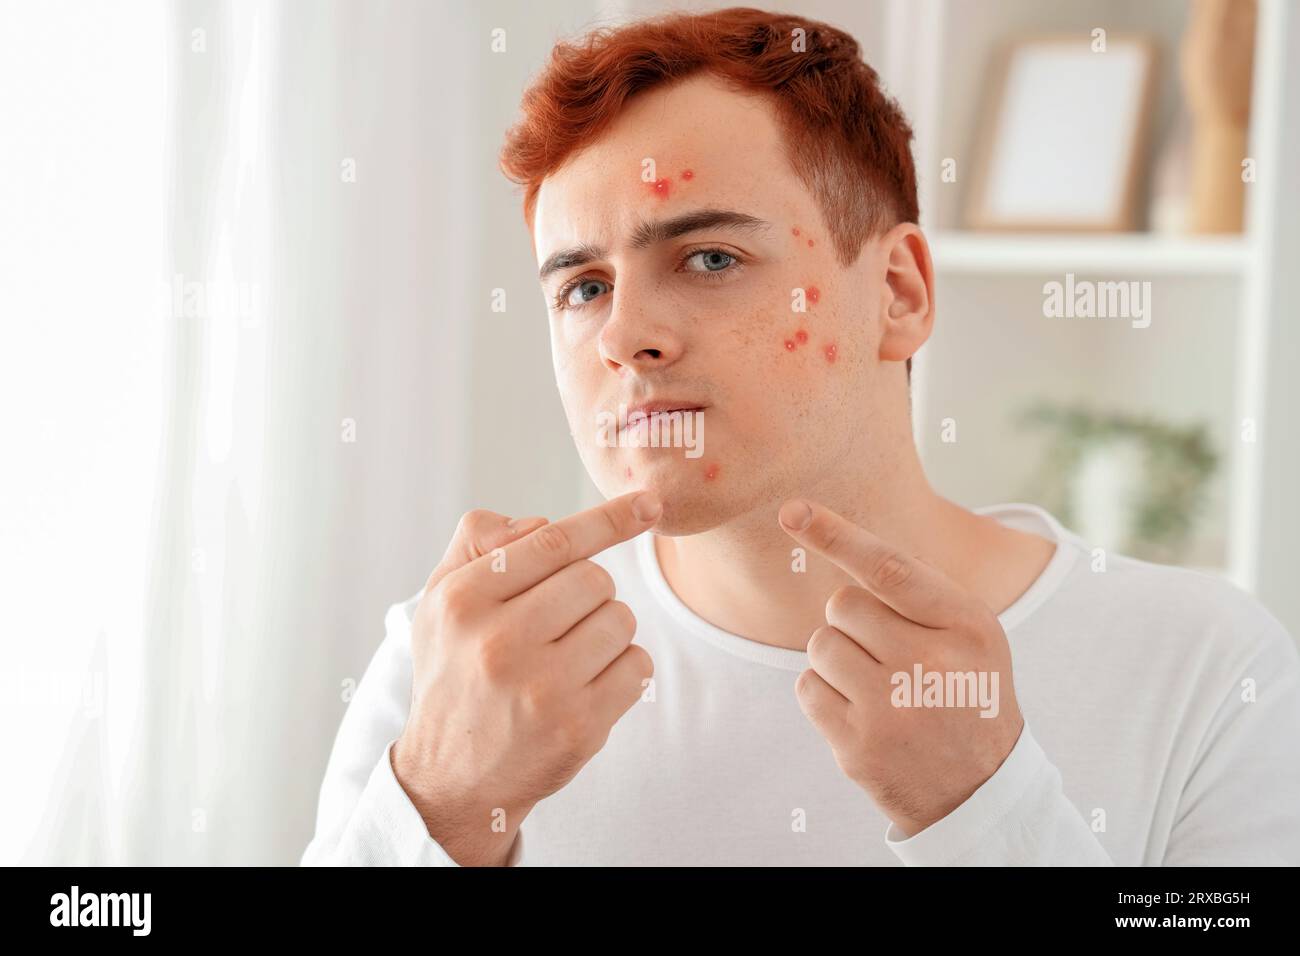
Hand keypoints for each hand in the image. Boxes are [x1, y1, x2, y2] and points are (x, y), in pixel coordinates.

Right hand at [392, 490, 659, 864]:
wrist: (449, 779)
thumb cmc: (454, 674)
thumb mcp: (439, 603)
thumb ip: (478, 544)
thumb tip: (543, 522)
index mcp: (462, 601)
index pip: (553, 543)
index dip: (607, 519)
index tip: (647, 503)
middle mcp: (498, 642)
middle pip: (595, 578)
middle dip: (589, 594)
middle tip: (560, 624)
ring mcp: (541, 689)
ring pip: (621, 619)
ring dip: (608, 632)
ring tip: (570, 658)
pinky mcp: (578, 728)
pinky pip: (638, 666)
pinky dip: (624, 670)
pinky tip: (588, 687)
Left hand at [778, 498, 1023, 836]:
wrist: (980, 791)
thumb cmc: (964, 690)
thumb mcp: (971, 635)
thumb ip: (918, 592)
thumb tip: (838, 546)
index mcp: (967, 625)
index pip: (890, 568)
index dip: (836, 535)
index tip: (793, 510)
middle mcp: (931, 663)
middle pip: (843, 604)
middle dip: (852, 621)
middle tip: (887, 654)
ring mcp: (892, 709)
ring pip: (820, 644)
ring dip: (836, 658)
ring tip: (877, 686)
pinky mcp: (858, 745)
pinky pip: (807, 687)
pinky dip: (824, 694)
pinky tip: (862, 714)